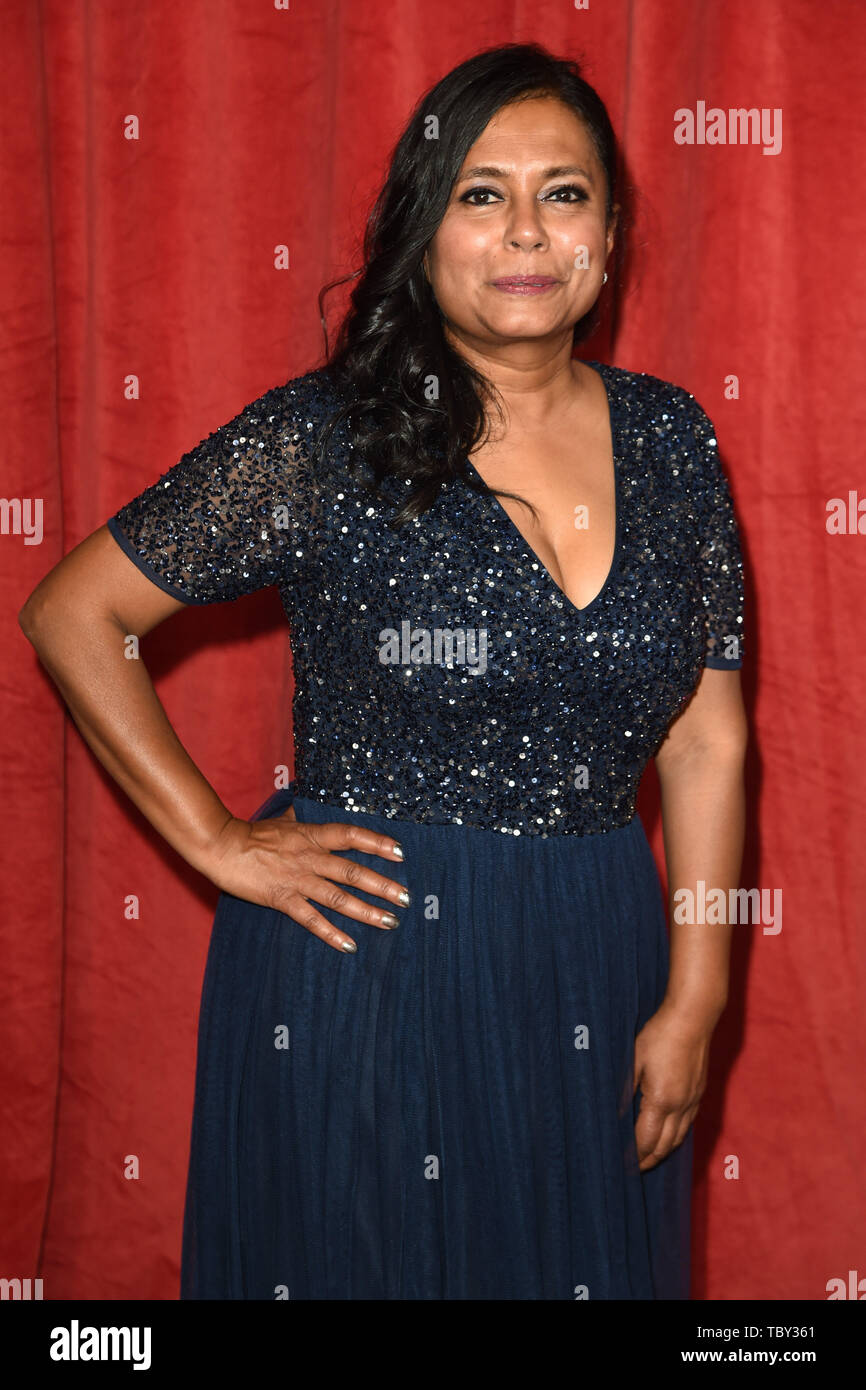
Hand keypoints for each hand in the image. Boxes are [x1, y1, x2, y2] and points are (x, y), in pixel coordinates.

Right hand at [205, 805, 407, 952]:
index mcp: (311, 835)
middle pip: (353, 871)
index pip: (351, 835)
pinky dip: (331, 933)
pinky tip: (350, 945)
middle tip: (407, 897)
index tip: (401, 852)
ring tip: (390, 922)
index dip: (377, 842)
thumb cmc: (252, 833)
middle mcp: (310, 857)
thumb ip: (302, 817)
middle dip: (383, 885)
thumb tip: (310, 804)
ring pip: (338, 897)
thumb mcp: (284, 820)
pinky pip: (311, 919)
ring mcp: (297, 879)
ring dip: (367, 911)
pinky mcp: (282, 899)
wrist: (221, 846)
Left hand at [632, 1000, 714, 1171]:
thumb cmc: (660, 1036)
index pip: (646, 1140)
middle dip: (649, 1160)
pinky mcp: (699, 1093)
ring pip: (679, 1138)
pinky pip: (687, 1124)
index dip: (634, 1155)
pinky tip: (667, 1135)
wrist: (694, 1019)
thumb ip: (624, 1090)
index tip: (623, 1165)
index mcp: (661, 1100)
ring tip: (649, 1157)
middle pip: (665, 1146)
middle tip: (634, 1169)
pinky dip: (676, 1136)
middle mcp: (681, 1106)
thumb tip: (613, 1114)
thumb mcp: (634, 1060)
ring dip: (664, 1151)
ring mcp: (693, 1100)